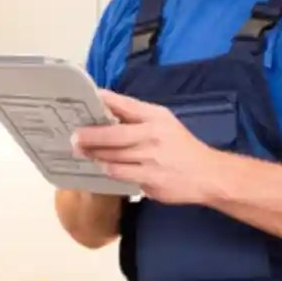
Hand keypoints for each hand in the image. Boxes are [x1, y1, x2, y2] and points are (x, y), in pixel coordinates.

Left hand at [72, 90, 226, 205]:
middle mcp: (153, 136)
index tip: (84, 100)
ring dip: (95, 155)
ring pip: (112, 158)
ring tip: (83, 152)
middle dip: (89, 136)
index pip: (124, 104)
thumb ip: (138, 116)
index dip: (103, 101)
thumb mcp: (165, 122)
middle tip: (74, 137)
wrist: (207, 175)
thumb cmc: (181, 146)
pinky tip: (102, 167)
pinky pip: (121, 175)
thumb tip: (107, 109)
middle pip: (112, 135)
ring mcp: (151, 160)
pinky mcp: (150, 180)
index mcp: (156, 117)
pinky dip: (109, 170)